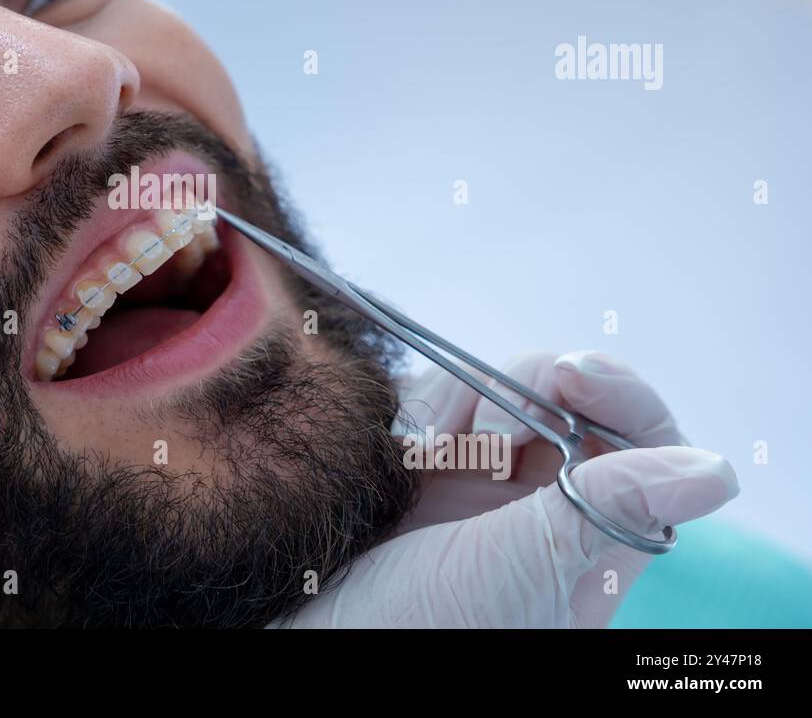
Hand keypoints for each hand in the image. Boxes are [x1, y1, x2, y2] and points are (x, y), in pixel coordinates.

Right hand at [274, 350, 738, 626]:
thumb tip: (715, 471)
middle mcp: (532, 504)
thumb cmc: (414, 633)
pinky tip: (389, 459)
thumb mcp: (519, 573)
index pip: (639, 443)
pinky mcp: (408, 462)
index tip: (570, 375)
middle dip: (515, 398)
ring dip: (449, 408)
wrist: (295, 635)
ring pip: (486, 386)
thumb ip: (607, 511)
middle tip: (475, 441)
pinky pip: (423, 394)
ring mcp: (467, 481)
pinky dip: (407, 413)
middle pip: (559, 397)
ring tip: (416, 465)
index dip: (616, 395)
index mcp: (584, 539)